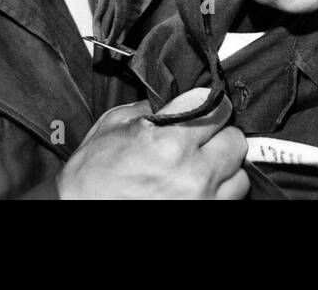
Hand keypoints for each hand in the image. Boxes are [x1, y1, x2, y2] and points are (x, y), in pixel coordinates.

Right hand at [57, 87, 248, 198]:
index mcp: (168, 142)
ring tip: (199, 168)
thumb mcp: (111, 128)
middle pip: (234, 137)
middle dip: (217, 135)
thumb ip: (148, 109)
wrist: (78, 215)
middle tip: (199, 139)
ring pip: (239, 172)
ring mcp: (202, 200)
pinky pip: (232, 199)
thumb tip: (172, 101)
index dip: (204, 102)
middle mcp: (191, 173)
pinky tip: (198, 189)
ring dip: (223, 168)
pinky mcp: (206, 215)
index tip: (198, 108)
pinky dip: (220, 192)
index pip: (214, 103)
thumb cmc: (91, 181)